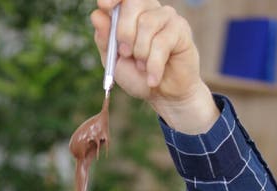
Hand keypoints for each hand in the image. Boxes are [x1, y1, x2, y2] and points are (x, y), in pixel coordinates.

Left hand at [92, 0, 218, 133]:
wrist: (162, 95)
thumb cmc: (138, 76)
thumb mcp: (114, 61)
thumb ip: (105, 39)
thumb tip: (96, 14)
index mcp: (131, 13)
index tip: (104, 6)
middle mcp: (149, 9)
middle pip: (132, 3)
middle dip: (124, 32)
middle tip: (126, 54)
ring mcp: (166, 16)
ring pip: (146, 23)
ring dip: (140, 52)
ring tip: (142, 67)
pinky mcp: (180, 28)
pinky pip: (161, 42)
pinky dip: (153, 65)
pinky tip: (153, 78)